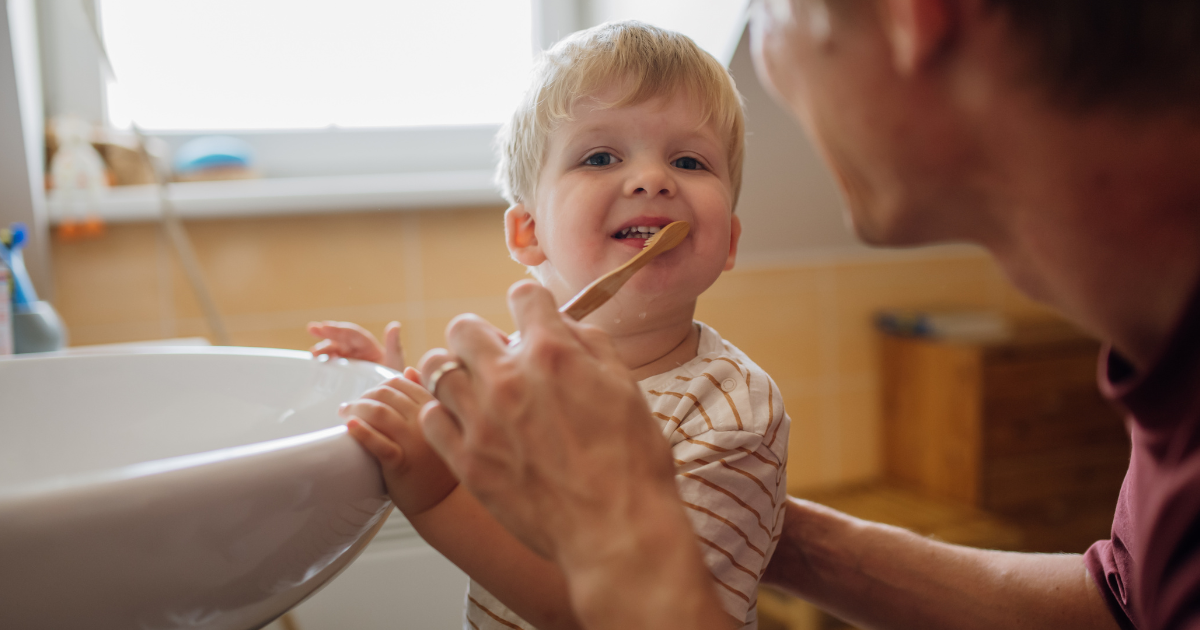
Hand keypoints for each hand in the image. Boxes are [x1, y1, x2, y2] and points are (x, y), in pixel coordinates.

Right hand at [308, 320, 404, 370]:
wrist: (388, 400)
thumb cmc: (395, 379)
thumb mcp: (395, 362)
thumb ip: (394, 345)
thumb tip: (395, 325)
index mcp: (368, 345)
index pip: (352, 334)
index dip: (339, 330)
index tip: (325, 327)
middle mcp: (356, 350)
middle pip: (340, 339)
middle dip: (326, 332)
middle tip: (311, 329)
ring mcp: (348, 361)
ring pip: (333, 350)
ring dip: (322, 349)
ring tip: (313, 353)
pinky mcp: (342, 373)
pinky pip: (331, 364)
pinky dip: (322, 361)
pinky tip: (314, 363)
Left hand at [341, 369, 457, 515]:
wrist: (444, 500)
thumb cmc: (438, 462)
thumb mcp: (439, 423)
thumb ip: (426, 396)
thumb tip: (409, 371)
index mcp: (436, 408)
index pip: (403, 383)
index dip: (380, 385)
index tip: (368, 394)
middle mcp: (426, 421)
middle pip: (387, 395)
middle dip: (364, 395)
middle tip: (350, 405)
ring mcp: (414, 442)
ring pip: (379, 413)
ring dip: (357, 408)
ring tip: (345, 413)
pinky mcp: (401, 463)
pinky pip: (378, 443)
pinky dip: (361, 432)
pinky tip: (349, 426)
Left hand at [415, 281, 726, 629]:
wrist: (615, 531)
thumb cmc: (630, 464)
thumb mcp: (626, 388)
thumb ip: (591, 345)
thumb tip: (566, 326)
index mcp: (553, 354)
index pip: (523, 296)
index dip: (530, 305)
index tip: (532, 320)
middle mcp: (508, 379)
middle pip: (464, 327)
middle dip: (481, 336)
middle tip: (496, 356)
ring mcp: (481, 421)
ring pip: (437, 369)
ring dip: (457, 372)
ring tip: (475, 389)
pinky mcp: (466, 460)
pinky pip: (431, 418)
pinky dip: (445, 414)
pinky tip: (467, 424)